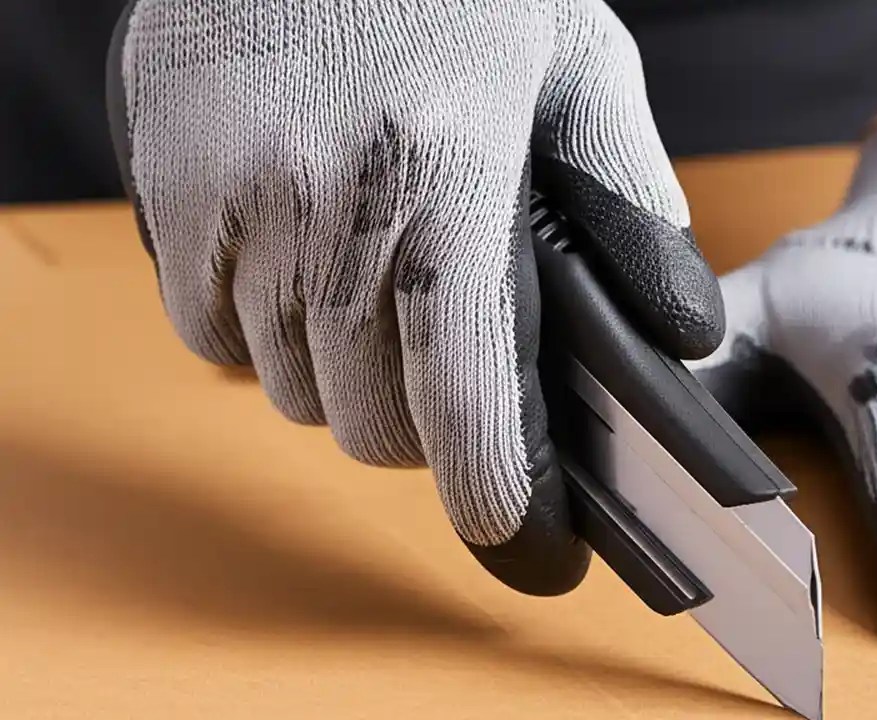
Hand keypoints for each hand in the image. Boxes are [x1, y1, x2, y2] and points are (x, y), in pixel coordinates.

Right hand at [107, 0, 722, 594]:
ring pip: (292, 393)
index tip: (530, 546)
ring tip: (384, 289)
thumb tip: (678, 330)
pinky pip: (211, 337)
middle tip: (459, 364)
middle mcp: (322, 204)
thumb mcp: (578, 58)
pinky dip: (267, 333)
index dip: (498, 502)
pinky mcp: (164, 192)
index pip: (461, 404)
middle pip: (372, 427)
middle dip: (429, 427)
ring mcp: (226, 202)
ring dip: (349, 379)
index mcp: (445, 174)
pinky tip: (308, 258)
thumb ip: (631, 201)